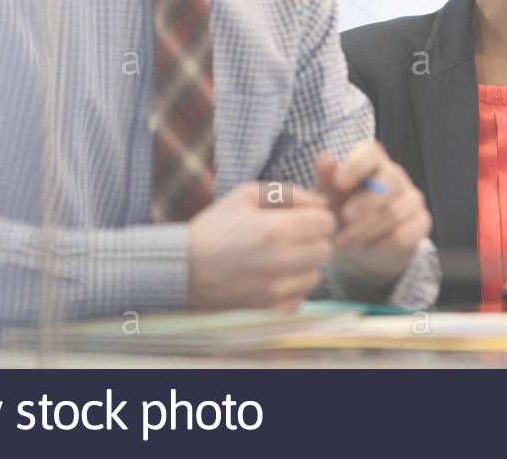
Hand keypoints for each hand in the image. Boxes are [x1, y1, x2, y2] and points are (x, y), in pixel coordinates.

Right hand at [186, 181, 334, 311]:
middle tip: (291, 239)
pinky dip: (290, 289)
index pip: (327, 221)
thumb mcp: (245, 195)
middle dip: (313, 241)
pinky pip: (300, 298)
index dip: (316, 217)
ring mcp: (276, 291)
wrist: (179, 271)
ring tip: (277, 260)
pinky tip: (269, 280)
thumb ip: (289, 193)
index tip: (302, 220)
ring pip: (315, 276)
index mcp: (276, 229)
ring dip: (303, 267)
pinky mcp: (270, 312)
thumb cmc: (213, 228)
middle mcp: (281, 262)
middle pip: (326, 249)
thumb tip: (322, 202)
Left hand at [315, 142, 431, 285]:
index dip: (356, 165)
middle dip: (365, 202)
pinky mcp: (422, 222)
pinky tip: (367, 248)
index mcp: (372, 162)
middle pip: (389, 181)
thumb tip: (325, 159)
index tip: (340, 183)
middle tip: (345, 217)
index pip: (371, 152)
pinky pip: (404, 235)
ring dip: (366, 230)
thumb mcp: (329, 198)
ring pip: (395, 212)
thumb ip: (326, 179)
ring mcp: (412, 198)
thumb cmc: (342, 213)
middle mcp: (396, 176)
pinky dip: (380, 245)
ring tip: (345, 241)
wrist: (361, 245)